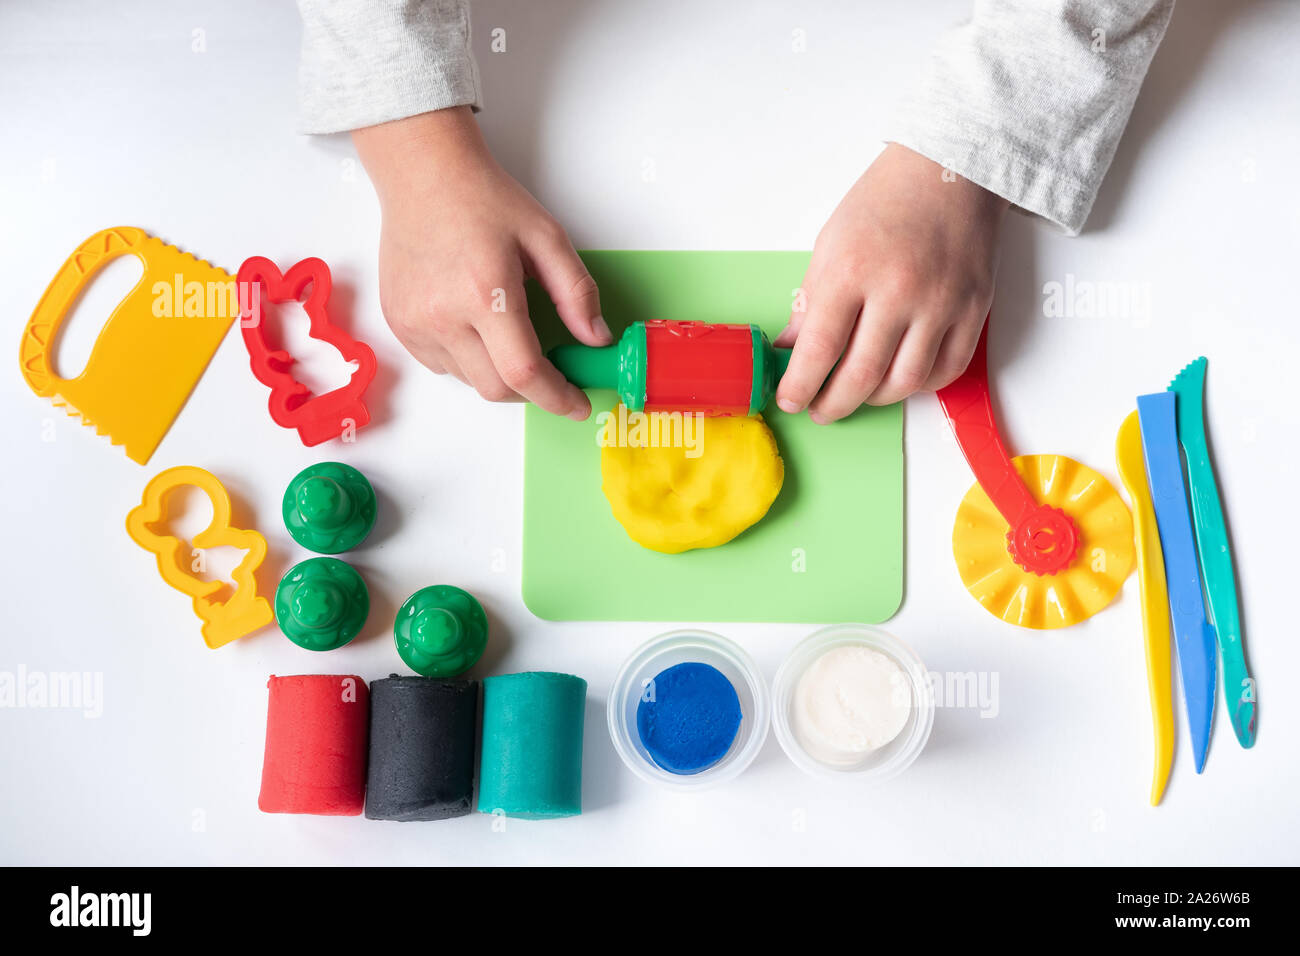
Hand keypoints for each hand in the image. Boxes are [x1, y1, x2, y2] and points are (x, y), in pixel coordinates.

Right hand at [353, 107, 609, 418]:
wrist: (423, 175)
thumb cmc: (484, 199)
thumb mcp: (547, 237)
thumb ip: (576, 292)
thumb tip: (596, 339)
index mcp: (485, 292)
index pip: (524, 372)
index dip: (556, 397)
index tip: (577, 404)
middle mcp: (443, 315)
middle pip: (497, 388)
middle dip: (531, 390)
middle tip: (551, 370)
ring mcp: (415, 323)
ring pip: (469, 381)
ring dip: (498, 373)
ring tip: (507, 332)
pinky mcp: (399, 324)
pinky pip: (442, 366)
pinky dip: (468, 361)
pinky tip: (475, 325)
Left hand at [775, 143, 1008, 421]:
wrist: (951, 169)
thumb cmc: (884, 202)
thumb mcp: (830, 243)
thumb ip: (810, 301)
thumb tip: (790, 349)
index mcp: (852, 270)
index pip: (819, 349)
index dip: (800, 386)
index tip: (789, 400)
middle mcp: (898, 290)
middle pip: (861, 376)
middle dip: (833, 404)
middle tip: (820, 410)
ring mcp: (941, 302)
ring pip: (905, 382)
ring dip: (874, 400)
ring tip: (857, 395)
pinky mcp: (973, 309)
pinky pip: (945, 370)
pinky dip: (918, 385)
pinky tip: (898, 378)